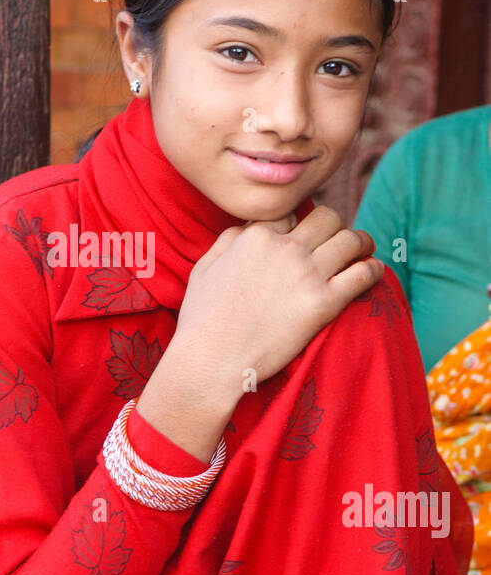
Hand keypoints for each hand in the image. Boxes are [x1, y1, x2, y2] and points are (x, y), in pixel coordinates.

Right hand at [169, 205, 383, 411]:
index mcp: (256, 236)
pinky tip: (373, 272)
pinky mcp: (323, 304)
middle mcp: (285, 248)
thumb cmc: (201, 319)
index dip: (299, 224)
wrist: (209, 361)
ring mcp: (306, 274)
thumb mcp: (204, 267)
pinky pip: (363, 274)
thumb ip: (228, 240)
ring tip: (363, 251)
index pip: (291, 213)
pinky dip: (373, 269)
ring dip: (361, 243)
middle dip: (335, 226)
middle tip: (340, 240)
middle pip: (328, 218)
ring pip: (351, 240)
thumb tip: (245, 229)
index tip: (303, 238)